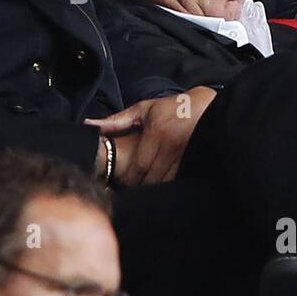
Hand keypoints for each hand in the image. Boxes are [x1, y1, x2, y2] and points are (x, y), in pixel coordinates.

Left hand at [86, 87, 216, 185]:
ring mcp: (184, 154)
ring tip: (142, 186)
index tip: (120, 182)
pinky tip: (159, 183)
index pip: (139, 166)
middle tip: (127, 188)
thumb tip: (90, 125)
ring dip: (152, 187)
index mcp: (155, 131)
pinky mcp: (194, 160)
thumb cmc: (171, 108)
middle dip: (138, 186)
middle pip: (150, 178)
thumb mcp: (144, 109)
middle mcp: (170, 145)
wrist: (206, 107)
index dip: (129, 179)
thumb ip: (117, 120)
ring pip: (164, 182)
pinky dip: (166, 184)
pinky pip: (177, 179)